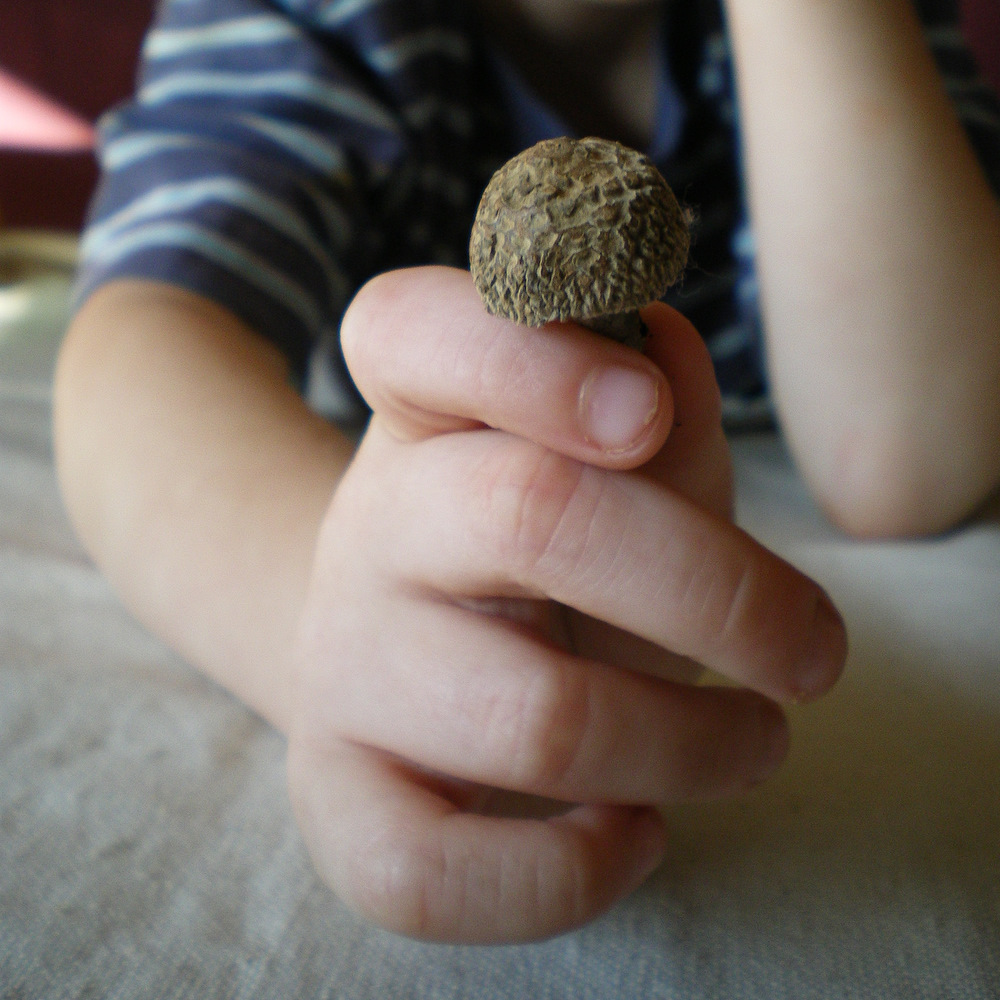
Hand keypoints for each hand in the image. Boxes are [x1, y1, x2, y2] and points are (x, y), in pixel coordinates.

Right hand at [286, 266, 845, 942]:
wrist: (415, 666)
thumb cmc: (543, 555)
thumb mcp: (605, 464)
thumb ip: (654, 404)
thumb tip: (669, 351)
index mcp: (423, 418)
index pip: (414, 332)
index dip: (532, 360)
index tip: (647, 415)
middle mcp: (368, 528)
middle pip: (527, 516)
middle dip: (715, 591)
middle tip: (812, 651)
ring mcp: (345, 666)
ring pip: (532, 716)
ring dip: (690, 744)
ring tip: (750, 743)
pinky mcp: (338, 793)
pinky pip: (428, 870)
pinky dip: (571, 875)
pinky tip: (631, 832)